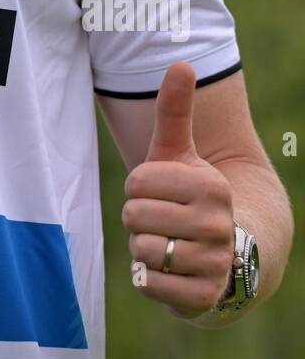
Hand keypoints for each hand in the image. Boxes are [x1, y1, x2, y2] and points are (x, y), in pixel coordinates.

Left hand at [122, 61, 234, 319]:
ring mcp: (213, 264)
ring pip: (140, 250)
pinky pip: (148, 284)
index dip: (138, 187)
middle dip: (137, 218)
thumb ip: (176, 110)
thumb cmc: (189, 196)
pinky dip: (148, 278)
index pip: (137, 183)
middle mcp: (218, 225)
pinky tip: (168, 269)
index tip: (160, 192)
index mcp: (211, 187)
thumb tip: (181, 61)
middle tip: (161, 220)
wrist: (225, 254)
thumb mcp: (179, 153)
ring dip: (143, 248)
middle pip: (134, 217)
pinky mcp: (202, 297)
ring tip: (166, 243)